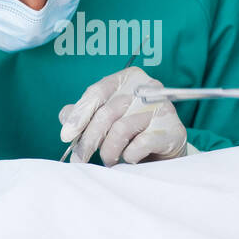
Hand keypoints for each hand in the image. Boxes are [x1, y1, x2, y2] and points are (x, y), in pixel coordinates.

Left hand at [59, 67, 188, 166]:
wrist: (165, 152)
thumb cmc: (132, 132)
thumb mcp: (106, 119)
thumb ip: (85, 113)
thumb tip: (65, 117)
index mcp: (128, 78)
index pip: (97, 92)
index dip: (79, 115)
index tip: (66, 136)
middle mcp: (147, 87)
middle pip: (107, 113)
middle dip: (89, 140)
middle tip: (80, 159)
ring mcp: (162, 107)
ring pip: (121, 129)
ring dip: (109, 151)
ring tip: (109, 160)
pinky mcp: (173, 129)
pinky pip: (140, 144)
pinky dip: (129, 156)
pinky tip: (129, 158)